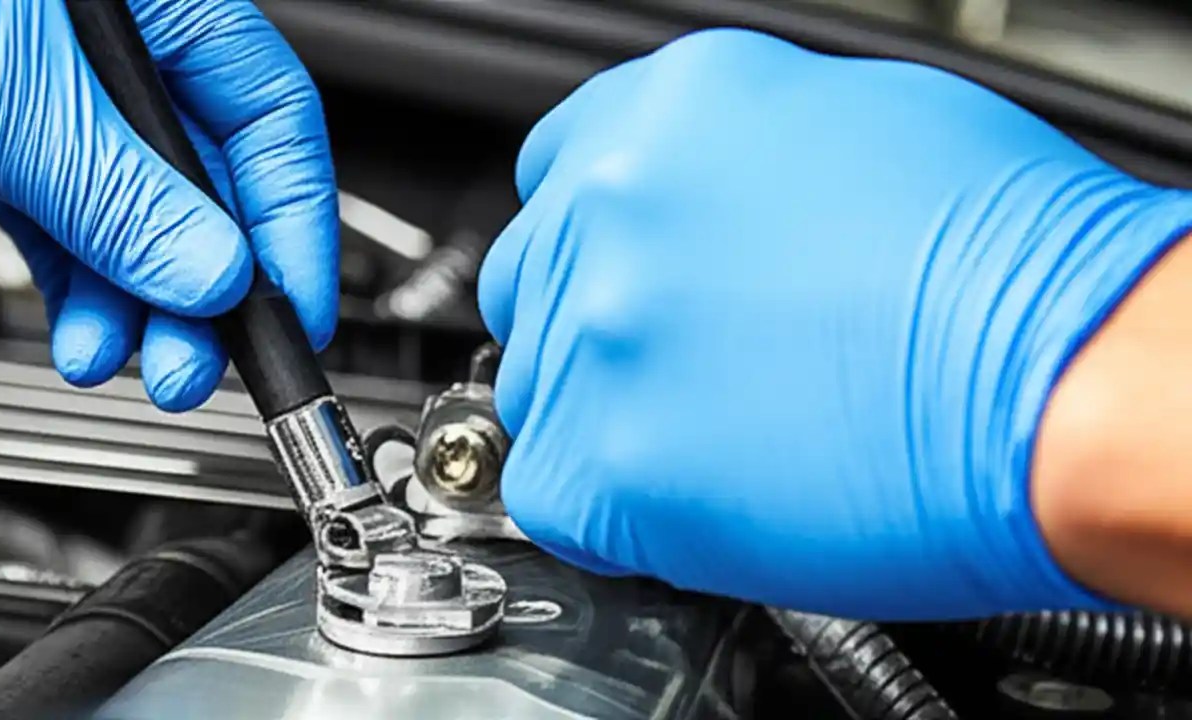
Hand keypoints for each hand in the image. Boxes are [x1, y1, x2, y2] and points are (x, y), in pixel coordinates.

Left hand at [0, 0, 337, 410]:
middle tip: (206, 361)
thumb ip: (125, 196)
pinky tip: (89, 341)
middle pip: (208, 182)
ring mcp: (53, 110)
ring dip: (150, 311)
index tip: (292, 307)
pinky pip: (75, 241)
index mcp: (144, 3)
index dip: (292, 216)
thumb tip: (217, 277)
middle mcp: (108, 58)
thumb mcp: (8, 101)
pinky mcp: (0, 158)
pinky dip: (90, 300)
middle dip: (211, 285)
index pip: (266, 110)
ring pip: (143, 226)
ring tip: (142, 366)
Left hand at [479, 28, 1191, 618]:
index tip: (625, 285)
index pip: (558, 176)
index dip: (597, 245)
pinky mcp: (606, 460)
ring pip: (537, 393)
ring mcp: (599, 331)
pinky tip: (694, 495)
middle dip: (598, 333)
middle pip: (537, 287)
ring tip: (721, 439)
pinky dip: (607, 508)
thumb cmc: (1010, 264)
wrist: (1066, 380)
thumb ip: (733, 167)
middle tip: (683, 374)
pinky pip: (550, 493)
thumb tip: (700, 215)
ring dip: (608, 422)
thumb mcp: (856, 135)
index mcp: (669, 112)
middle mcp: (612, 205)